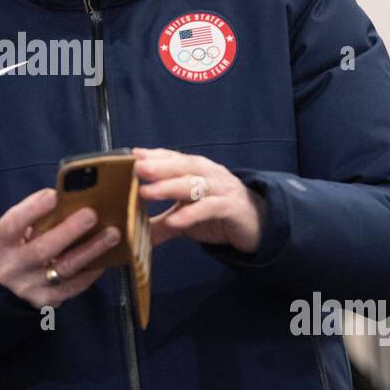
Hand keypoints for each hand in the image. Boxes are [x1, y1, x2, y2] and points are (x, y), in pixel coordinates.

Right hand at [0, 188, 120, 308]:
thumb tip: (72, 196)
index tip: (53, 196)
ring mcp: (28, 287)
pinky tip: (105, 258)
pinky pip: (73, 287)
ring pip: (64, 269)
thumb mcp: (15, 228)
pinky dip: (90, 271)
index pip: (13, 224)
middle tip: (91, 215)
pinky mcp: (45, 300)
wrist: (1, 282)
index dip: (32, 210)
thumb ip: (35, 215)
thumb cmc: (15, 243)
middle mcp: (11, 268)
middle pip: (42, 250)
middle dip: (69, 231)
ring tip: (112, 235)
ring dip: (91, 250)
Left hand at [133, 147, 264, 253]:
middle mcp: (208, 174)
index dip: (152, 155)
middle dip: (157, 166)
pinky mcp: (231, 207)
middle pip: (181, 166)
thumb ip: (161, 223)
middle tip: (135, 168)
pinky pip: (209, 208)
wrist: (258, 224)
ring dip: (169, 187)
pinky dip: (191, 214)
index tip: (130, 155)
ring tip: (146, 192)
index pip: (172, 158)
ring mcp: (221, 189)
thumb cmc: (218, 214)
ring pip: (193, 184)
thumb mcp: (186, 218)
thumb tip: (133, 233)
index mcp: (196, 170)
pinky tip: (174, 220)